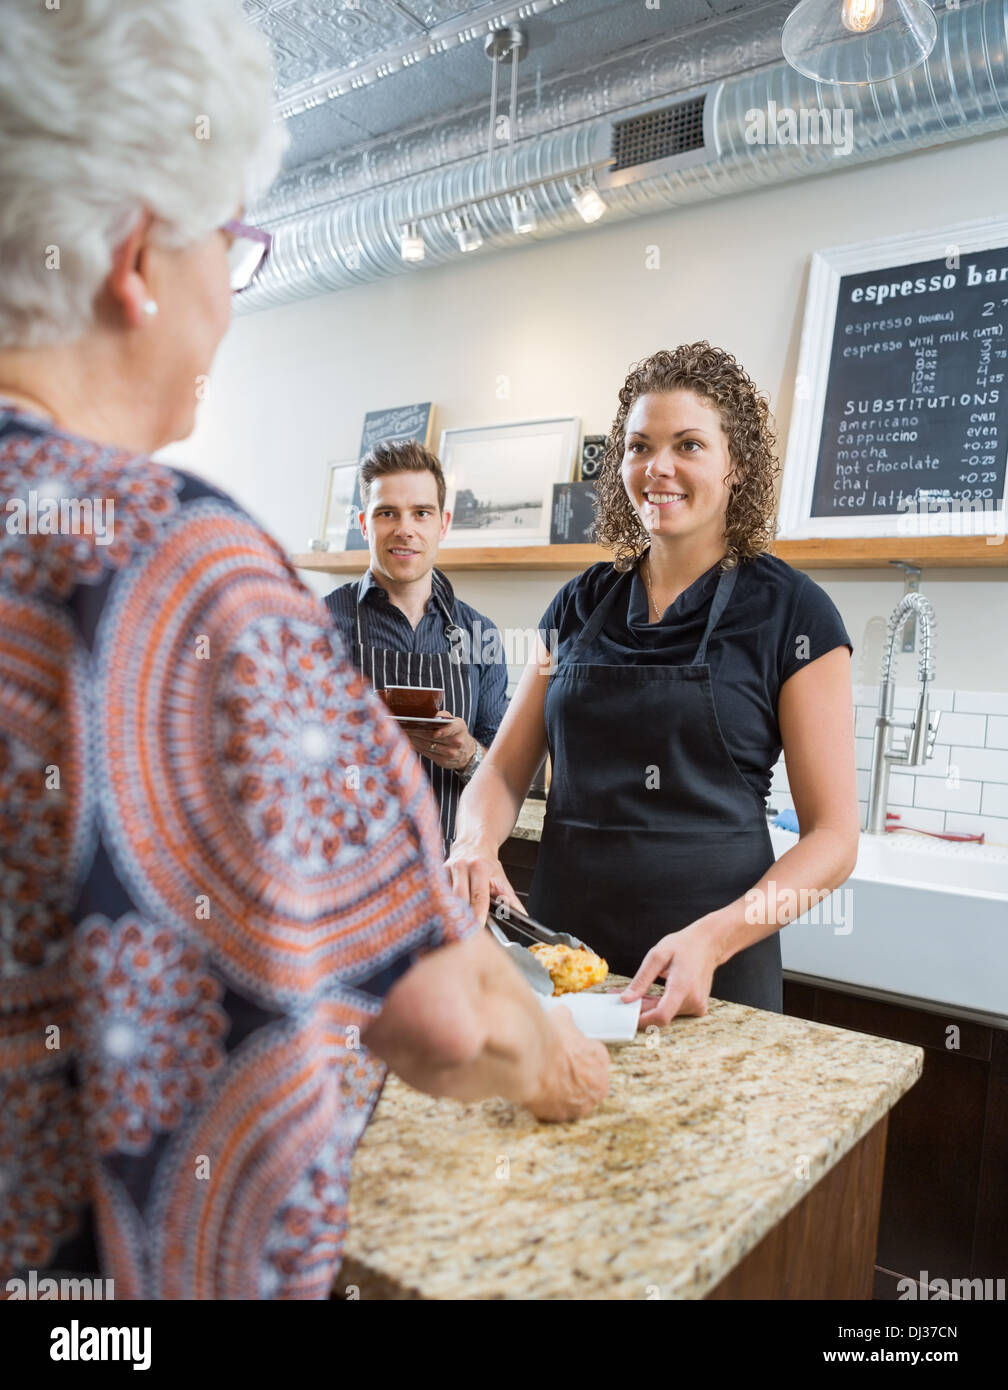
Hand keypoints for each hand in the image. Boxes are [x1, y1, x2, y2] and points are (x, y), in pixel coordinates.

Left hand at [405, 711, 473, 771]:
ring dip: (415, 739)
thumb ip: (442, 717)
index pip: (451, 729)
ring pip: (428, 745)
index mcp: (459, 728)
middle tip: (406, 726)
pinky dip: (417, 747)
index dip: (442, 731)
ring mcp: (450, 753)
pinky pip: (427, 753)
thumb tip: (425, 715)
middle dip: (418, 731)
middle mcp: (457, 742)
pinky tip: (411, 741)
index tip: (434, 732)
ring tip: (406, 732)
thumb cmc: (456, 732)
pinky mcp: (443, 762)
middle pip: (433, 737)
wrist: (467, 751)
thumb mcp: (454, 721)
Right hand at [445, 838, 522, 925]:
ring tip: (456, 926)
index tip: (480, 927)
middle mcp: (461, 866)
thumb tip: (522, 915)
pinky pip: (439, 894)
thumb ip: (510, 898)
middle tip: (468, 932)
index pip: (478, 895)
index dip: (478, 913)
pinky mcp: (437, 874)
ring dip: (452, 912)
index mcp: (479, 867)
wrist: (472, 845)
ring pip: (447, 898)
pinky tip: (446, 914)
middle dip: (464, 916)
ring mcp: (447, 870)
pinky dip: (443, 906)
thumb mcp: (501, 878)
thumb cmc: (486, 863)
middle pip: (460, 899)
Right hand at [526, 1005, 609, 1122]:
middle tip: (555, 1068)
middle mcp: (597, 1084)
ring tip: (544, 1080)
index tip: (567, 1054)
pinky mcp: (563, 1116)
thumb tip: (562, 1013)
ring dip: (562, 1091)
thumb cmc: (549, 1039)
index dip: (579, 1055)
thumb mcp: (560, 1018)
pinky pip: (556, 1109)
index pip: (596, 1058)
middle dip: (573, 1076)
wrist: (531, 1060)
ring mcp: (581, 1103)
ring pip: (573, 1098)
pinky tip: (537, 1090)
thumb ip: (566, 1019)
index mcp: (600, 1058)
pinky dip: (547, 1102)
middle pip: (588, 1081)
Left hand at [619, 921, 719, 1026]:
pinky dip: (660, 1005)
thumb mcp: (657, 956)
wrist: (709, 944)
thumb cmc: (683, 946)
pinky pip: (674, 1011)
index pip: (661, 1015)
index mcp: (683, 986)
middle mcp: (694, 1000)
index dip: (642, 1019)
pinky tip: (651, 996)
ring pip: (666, 1014)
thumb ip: (641, 980)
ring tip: (635, 995)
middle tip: (619, 999)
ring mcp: (698, 1005)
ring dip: (649, 1007)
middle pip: (661, 1015)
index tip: (625, 1015)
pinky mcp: (698, 1007)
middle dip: (639, 1010)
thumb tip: (626, 999)